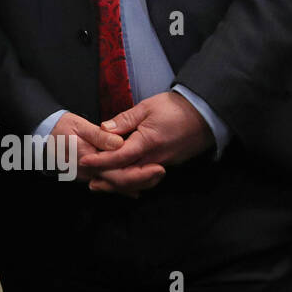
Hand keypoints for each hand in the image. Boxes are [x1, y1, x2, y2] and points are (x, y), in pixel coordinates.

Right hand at [47, 111, 163, 195]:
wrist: (43, 134)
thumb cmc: (61, 127)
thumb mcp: (79, 126)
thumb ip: (99, 136)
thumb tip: (119, 143)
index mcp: (87, 160)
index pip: (117, 173)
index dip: (139, 173)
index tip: (158, 167)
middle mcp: (88, 173)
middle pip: (119, 183)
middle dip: (142, 180)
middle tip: (161, 172)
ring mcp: (88, 176)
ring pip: (115, 186)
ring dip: (136, 183)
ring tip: (155, 177)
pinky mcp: (89, 175)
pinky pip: (109, 184)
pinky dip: (124, 186)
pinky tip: (138, 187)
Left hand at [79, 90, 213, 194]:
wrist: (206, 113)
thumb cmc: (176, 107)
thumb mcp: (146, 108)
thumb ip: (124, 120)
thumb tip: (104, 129)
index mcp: (147, 142)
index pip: (119, 157)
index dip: (100, 161)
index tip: (85, 161)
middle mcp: (156, 158)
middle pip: (128, 176)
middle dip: (108, 180)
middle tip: (91, 182)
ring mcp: (165, 163)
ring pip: (138, 180)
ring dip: (120, 184)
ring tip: (104, 184)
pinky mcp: (171, 163)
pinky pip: (148, 177)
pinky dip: (135, 181)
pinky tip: (126, 180)